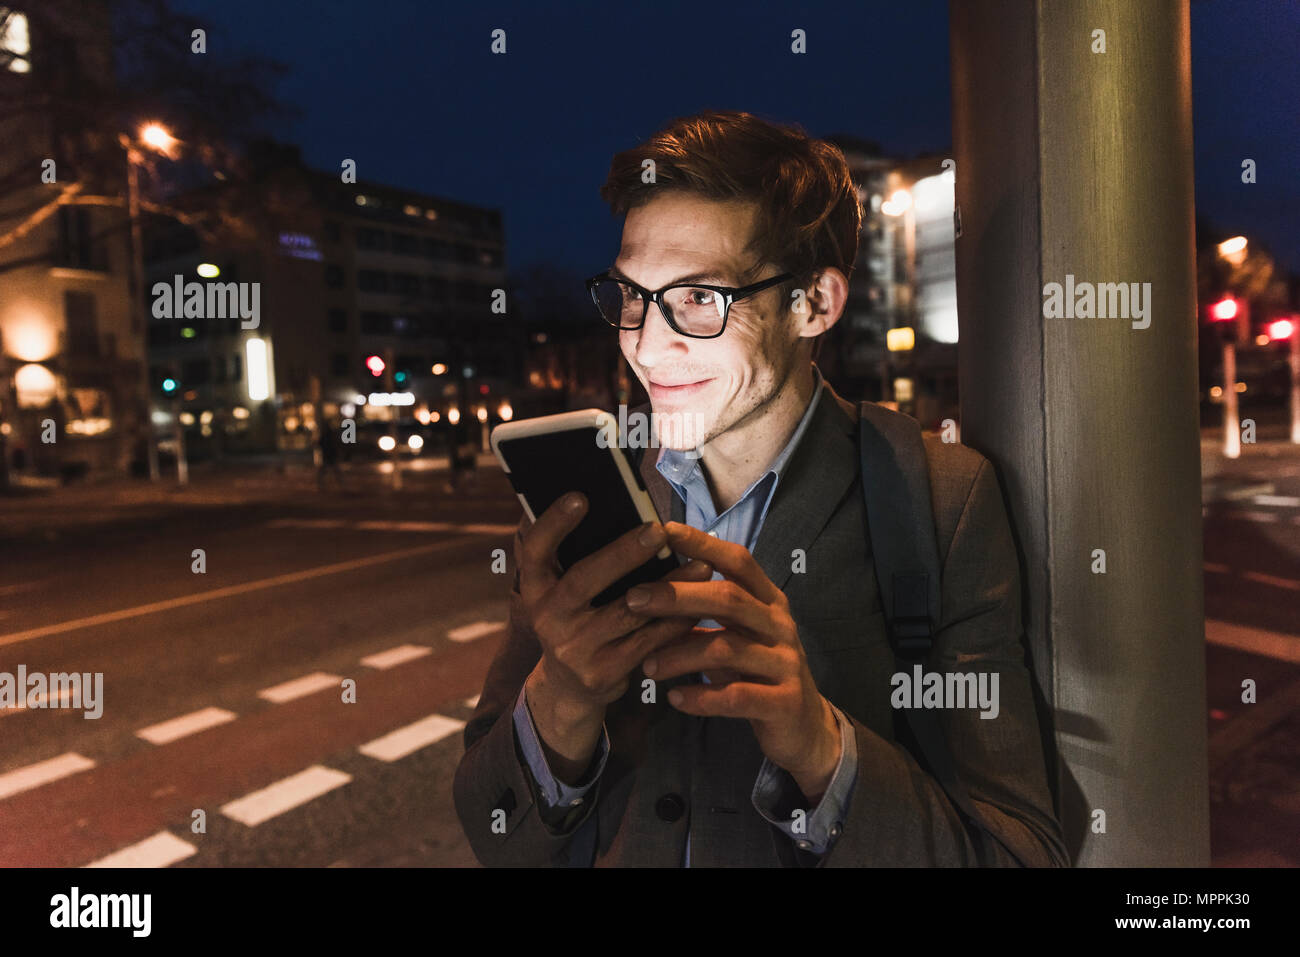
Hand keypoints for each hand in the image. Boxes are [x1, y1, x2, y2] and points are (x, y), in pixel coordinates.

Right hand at [515, 494, 713, 778]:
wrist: (568, 689)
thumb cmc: (577, 621)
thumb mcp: (563, 594)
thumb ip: (580, 559)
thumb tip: (622, 508)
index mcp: (536, 589)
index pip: (535, 550)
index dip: (553, 523)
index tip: (581, 496)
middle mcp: (547, 618)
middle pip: (583, 579)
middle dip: (623, 553)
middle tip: (658, 530)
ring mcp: (573, 648)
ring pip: (627, 612)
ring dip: (668, 588)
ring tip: (702, 566)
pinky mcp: (601, 673)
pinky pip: (646, 642)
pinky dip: (675, 622)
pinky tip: (699, 604)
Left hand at [628, 523, 841, 802]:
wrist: (804, 726)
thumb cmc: (758, 672)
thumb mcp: (736, 636)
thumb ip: (706, 613)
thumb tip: (651, 586)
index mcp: (768, 601)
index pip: (738, 561)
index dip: (702, 543)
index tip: (662, 530)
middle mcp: (780, 625)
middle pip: (729, 599)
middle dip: (677, 596)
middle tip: (633, 600)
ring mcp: (785, 663)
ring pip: (727, 648)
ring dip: (680, 655)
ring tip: (647, 666)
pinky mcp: (784, 702)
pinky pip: (736, 696)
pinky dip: (702, 698)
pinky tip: (675, 699)